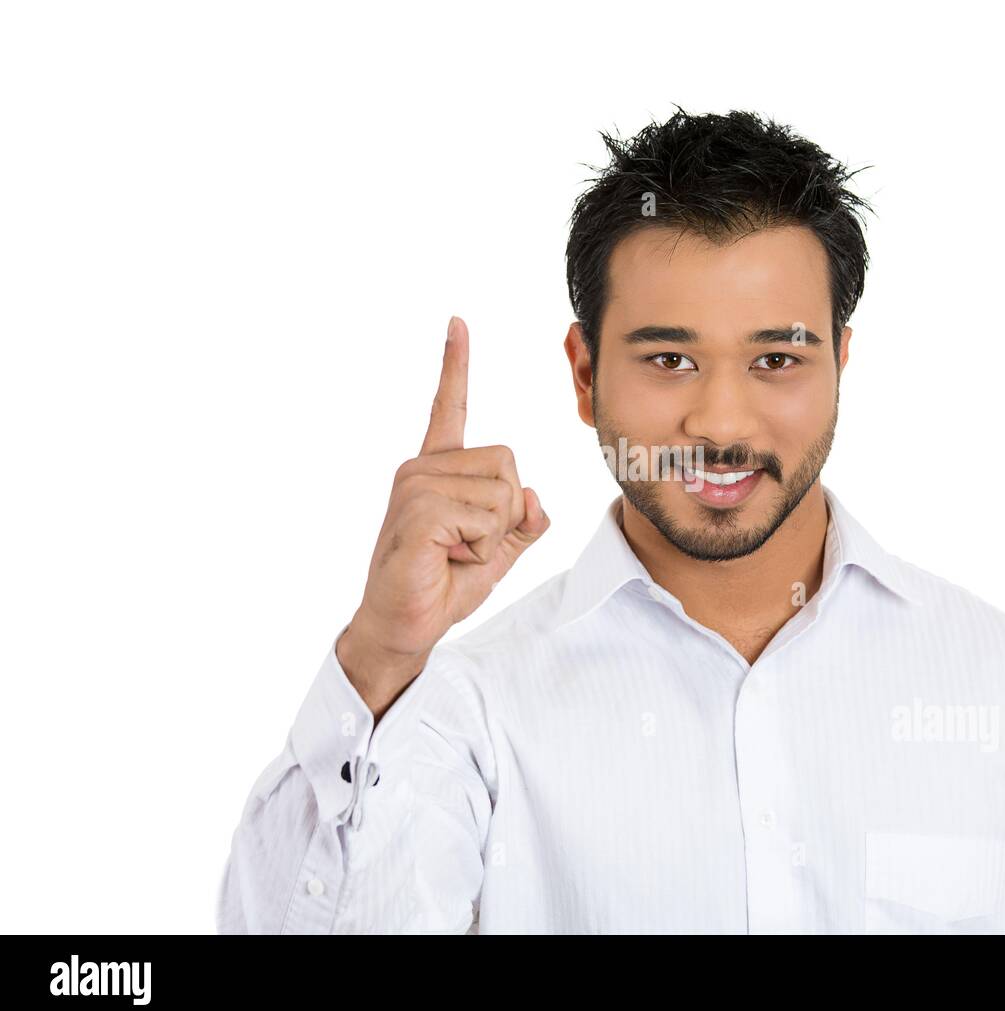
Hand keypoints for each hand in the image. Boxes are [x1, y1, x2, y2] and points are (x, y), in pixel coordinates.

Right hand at [337, 316, 548, 717]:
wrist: (406, 627)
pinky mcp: (418, 511)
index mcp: (438, 469)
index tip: (458, 322)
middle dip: (506, 514)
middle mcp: (421, 467)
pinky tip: (445, 559)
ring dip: (491, 536)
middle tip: (466, 544)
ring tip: (452, 553)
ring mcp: (415, 485)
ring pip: (502, 493)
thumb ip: (523, 520)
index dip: (456, 364)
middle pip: (509, 463)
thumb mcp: (499, 549)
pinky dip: (480, 548)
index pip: (450, 407)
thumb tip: (531, 495)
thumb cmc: (443, 584)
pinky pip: (486, 517)